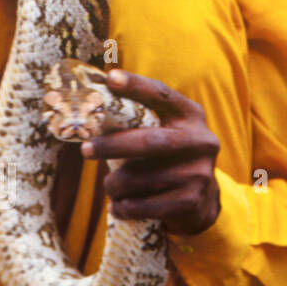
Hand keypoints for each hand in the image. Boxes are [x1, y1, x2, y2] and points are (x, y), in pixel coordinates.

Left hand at [80, 69, 221, 235]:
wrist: (201, 201)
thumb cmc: (166, 160)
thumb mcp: (164, 134)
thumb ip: (139, 123)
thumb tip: (89, 110)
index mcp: (191, 116)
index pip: (162, 95)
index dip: (136, 86)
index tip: (110, 78)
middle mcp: (200, 141)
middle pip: (150, 141)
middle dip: (113, 145)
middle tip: (86, 150)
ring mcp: (199, 172)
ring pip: (142, 178)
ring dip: (115, 184)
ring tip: (109, 186)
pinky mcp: (192, 201)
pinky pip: (146, 206)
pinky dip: (125, 207)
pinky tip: (118, 206)